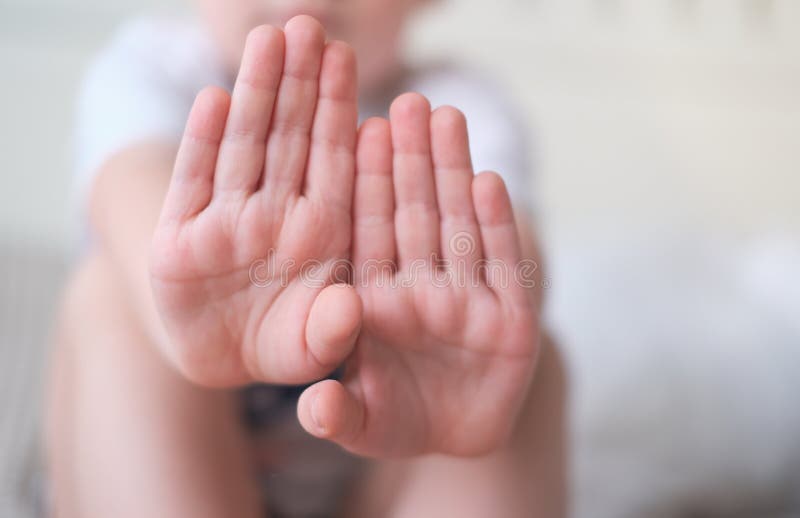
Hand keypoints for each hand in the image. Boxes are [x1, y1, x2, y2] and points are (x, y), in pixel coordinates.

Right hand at [150, 16, 361, 385]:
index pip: (333, 160)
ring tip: (267, 38)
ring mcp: (228, 220)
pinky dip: (202, 144)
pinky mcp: (180, 237)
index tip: (345, 58)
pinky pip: (194, 182)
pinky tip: (212, 100)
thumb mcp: (312, 349)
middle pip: (291, 138)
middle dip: (300, 83)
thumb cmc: (283, 346)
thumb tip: (348, 306)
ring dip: (255, 94)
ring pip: (245, 146)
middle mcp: (277, 215)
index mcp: (322, 232)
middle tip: (309, 25)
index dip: (336, 109)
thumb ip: (333, 332)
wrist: (223, 362)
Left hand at [298, 94, 539, 456]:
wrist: (460, 440)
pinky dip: (497, 226)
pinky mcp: (512, 319)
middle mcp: (421, 290)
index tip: (361, 131)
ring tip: (447, 116)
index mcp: (376, 302)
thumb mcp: (363, 427)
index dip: (367, 185)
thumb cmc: (400, 424)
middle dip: (410, 161)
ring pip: (459, 226)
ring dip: (453, 173)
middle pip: (414, 216)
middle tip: (406, 101)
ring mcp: (469, 301)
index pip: (369, 234)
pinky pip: (502, 265)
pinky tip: (489, 180)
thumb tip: (313, 405)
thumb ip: (337, 415)